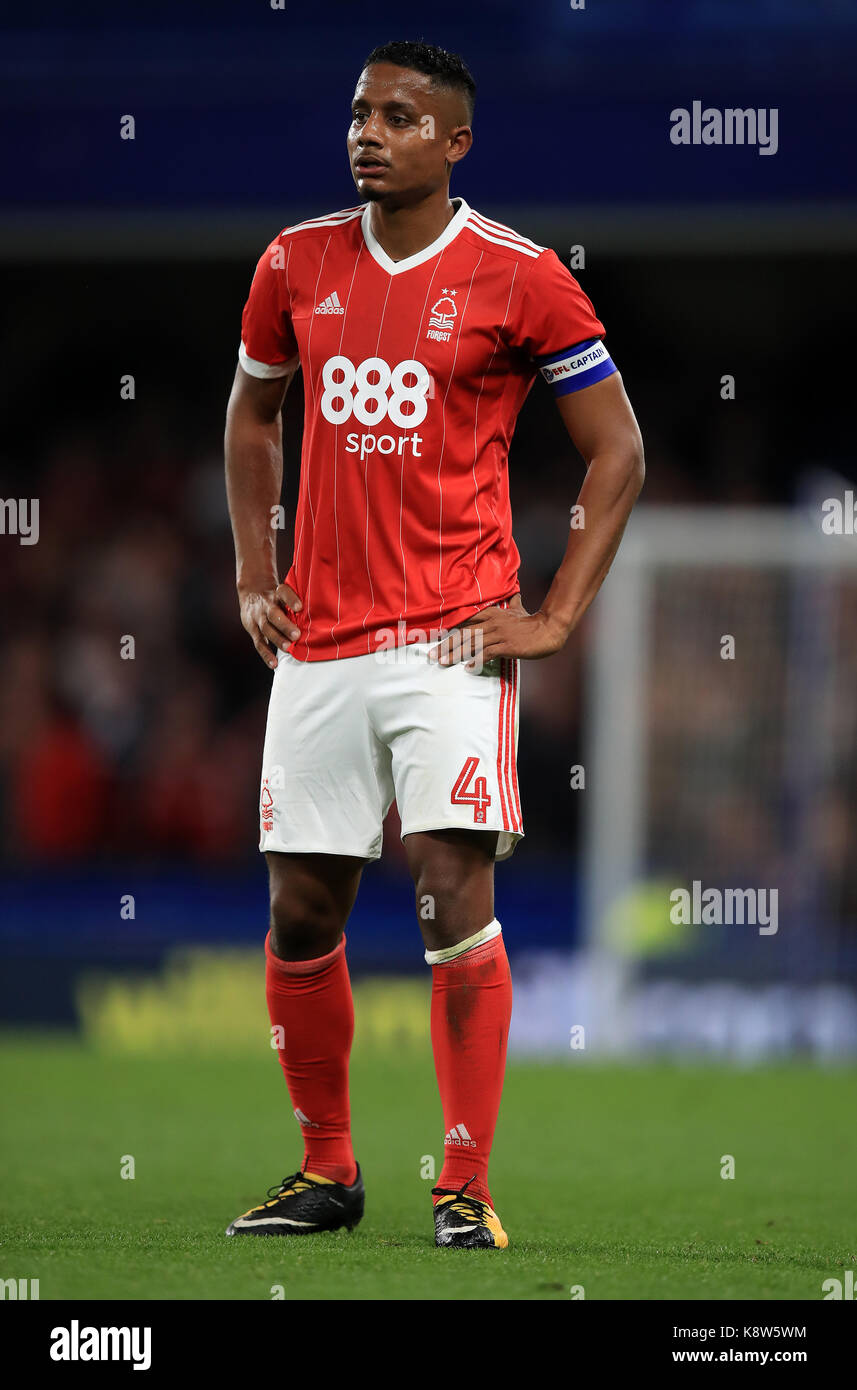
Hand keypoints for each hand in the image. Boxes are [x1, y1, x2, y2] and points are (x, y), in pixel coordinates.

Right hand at [239, 578, 302, 669]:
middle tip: (296, 635)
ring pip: (266, 628)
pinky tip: (274, 664)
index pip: (283, 592)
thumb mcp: (284, 592)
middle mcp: (266, 604)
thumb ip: (298, 601)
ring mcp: (258, 617)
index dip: (290, 599)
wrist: (251, 593)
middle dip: (284, 625)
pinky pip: (259, 642)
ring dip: (277, 639)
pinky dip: (266, 654)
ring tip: (288, 648)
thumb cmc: (276, 596)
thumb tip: (324, 612)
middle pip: (274, 614)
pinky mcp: (252, 628)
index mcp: (277, 593)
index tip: (300, 607)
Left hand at [428, 595, 567, 665]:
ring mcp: (499, 634)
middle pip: (464, 633)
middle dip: (446, 644)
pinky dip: (477, 660)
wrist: (550, 630)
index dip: (450, 628)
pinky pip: (488, 654)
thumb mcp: (520, 608)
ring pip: (472, 644)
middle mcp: (493, 623)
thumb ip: (512, 601)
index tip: (435, 636)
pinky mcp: (507, 646)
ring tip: (442, 661)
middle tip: (432, 654)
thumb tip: (514, 591)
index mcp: (493, 614)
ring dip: (455, 654)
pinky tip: (468, 668)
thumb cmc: (533, 622)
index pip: (466, 619)